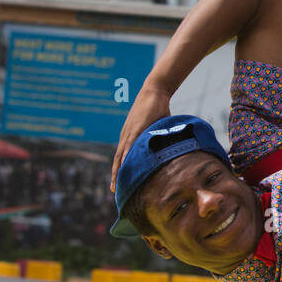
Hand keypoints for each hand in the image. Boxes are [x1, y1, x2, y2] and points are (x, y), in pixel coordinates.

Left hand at [109, 77, 174, 193]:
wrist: (155, 90)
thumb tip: (168, 148)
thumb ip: (158, 137)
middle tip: (114, 191)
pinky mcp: (136, 128)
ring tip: (116, 184)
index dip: (120, 170)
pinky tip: (125, 167)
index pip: (122, 157)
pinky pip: (129, 145)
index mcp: (130, 136)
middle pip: (118, 159)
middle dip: (116, 175)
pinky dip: (127, 157)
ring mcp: (129, 132)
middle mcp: (126, 136)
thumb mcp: (157, 127)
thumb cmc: (157, 107)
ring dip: (118, 170)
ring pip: (121, 155)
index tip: (118, 184)